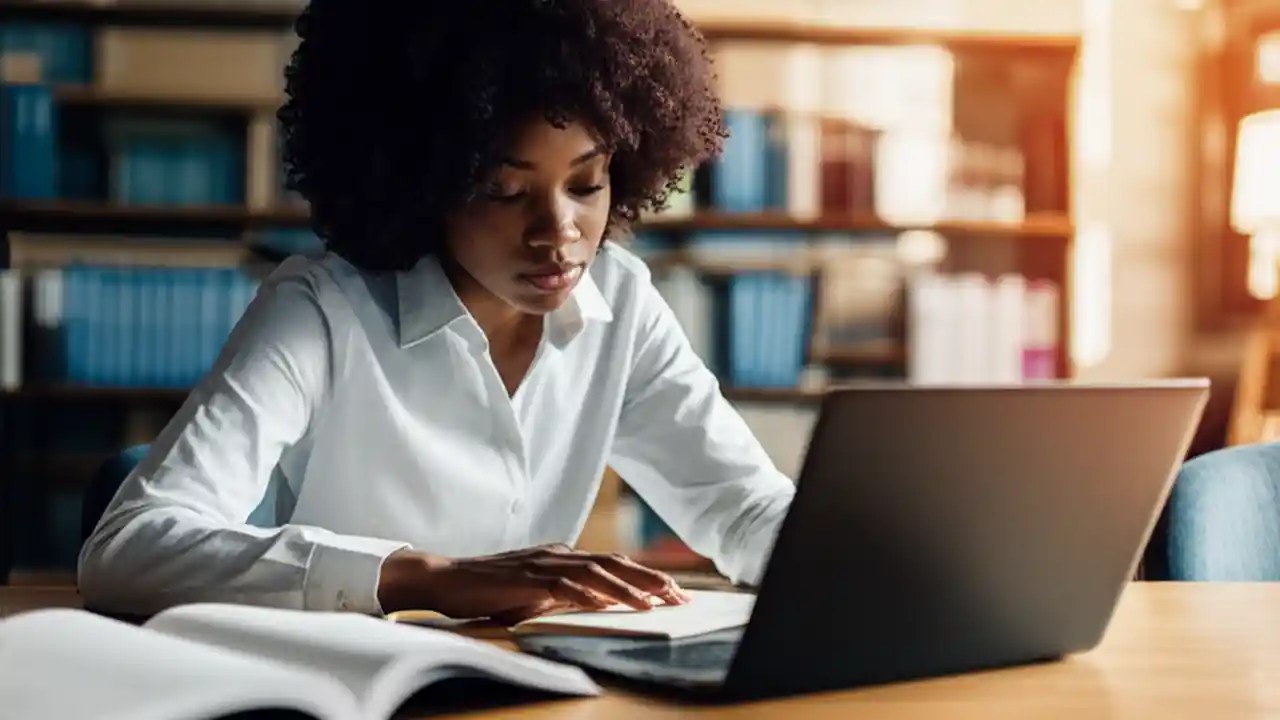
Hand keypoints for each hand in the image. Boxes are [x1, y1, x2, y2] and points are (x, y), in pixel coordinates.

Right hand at [378, 544, 691, 623]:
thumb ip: (563, 595)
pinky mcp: (526, 577)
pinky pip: (563, 584)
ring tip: (654, 601)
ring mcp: (542, 563)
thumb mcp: (533, 594)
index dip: (644, 576)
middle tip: (679, 594)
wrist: (446, 579)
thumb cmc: (487, 590)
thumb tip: (595, 606)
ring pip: (595, 571)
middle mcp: (557, 554)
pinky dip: (588, 593)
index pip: (612, 563)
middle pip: (613, 562)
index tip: (672, 591)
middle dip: (649, 578)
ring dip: (627, 587)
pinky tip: (607, 603)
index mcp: (561, 556)